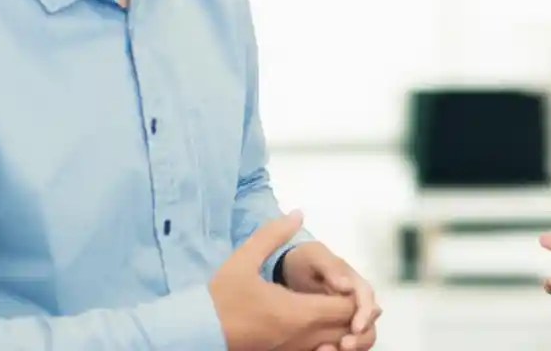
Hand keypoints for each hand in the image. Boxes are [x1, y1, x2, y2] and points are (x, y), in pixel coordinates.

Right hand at [210, 211, 356, 350]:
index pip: (348, 307)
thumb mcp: (244, 259)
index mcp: (298, 313)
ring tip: (333, 310)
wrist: (195, 332)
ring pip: (336, 344)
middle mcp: (303, 338)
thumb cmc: (220, 298)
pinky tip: (315, 327)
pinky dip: (326, 341)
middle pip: (349, 329)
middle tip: (343, 294)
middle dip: (354, 313)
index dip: (355, 295)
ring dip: (342, 328)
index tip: (343, 282)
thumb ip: (273, 234)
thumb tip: (298, 213)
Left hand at [281, 241, 380, 350]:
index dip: (365, 314)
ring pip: (359, 339)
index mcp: (355, 284)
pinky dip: (334, 350)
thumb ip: (330, 267)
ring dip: (352, 347)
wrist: (287, 270)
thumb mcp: (314, 255)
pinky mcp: (335, 332)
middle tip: (344, 346)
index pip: (367, 300)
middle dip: (361, 338)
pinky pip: (340, 344)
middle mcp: (356, 305)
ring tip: (326, 350)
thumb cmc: (304, 261)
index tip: (356, 328)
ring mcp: (347, 319)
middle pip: (369, 325)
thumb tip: (347, 286)